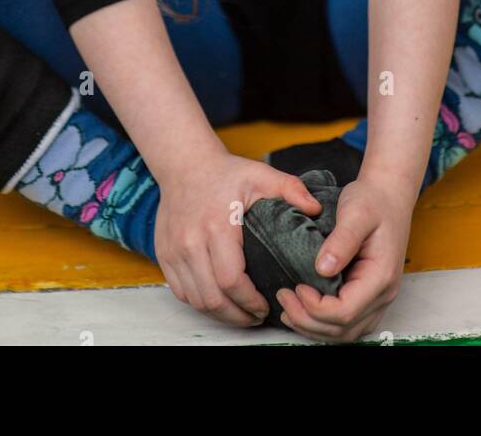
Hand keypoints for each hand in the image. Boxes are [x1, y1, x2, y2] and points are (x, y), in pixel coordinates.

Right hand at [154, 147, 322, 329]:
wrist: (185, 163)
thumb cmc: (225, 172)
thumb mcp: (261, 174)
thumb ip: (291, 189)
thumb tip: (316, 210)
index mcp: (217, 226)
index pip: (232, 280)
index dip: (250, 301)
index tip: (266, 306)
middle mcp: (191, 241)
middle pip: (213, 298)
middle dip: (238, 316)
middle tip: (256, 316)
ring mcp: (174, 250)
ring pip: (196, 300)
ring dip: (220, 313)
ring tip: (240, 312)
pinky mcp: (164, 254)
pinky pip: (180, 292)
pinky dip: (200, 302)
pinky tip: (218, 298)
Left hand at [275, 177, 412, 342]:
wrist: (388, 195)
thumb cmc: (372, 201)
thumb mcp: (356, 212)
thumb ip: (342, 240)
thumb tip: (323, 268)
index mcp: (381, 276)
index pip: (345, 311)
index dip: (315, 307)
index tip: (296, 286)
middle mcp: (383, 294)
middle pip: (343, 329)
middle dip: (308, 320)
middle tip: (283, 296)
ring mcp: (377, 298)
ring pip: (345, 332)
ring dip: (313, 326)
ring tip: (287, 308)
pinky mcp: (368, 295)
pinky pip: (347, 323)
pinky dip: (323, 323)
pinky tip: (303, 309)